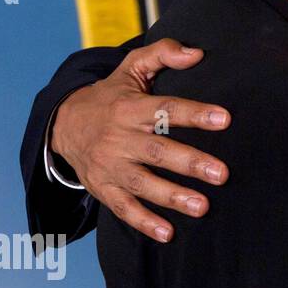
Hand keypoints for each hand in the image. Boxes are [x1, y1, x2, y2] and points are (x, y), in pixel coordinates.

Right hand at [50, 39, 230, 242]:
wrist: (63, 124)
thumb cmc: (112, 95)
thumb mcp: (132, 68)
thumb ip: (163, 54)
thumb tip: (196, 53)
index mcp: (131, 108)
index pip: (166, 109)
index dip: (195, 113)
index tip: (224, 118)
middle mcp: (120, 138)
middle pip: (158, 151)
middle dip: (190, 163)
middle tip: (221, 173)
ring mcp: (111, 166)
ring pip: (143, 183)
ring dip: (173, 196)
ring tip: (203, 206)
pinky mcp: (104, 188)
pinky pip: (123, 208)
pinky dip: (144, 222)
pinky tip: (167, 233)